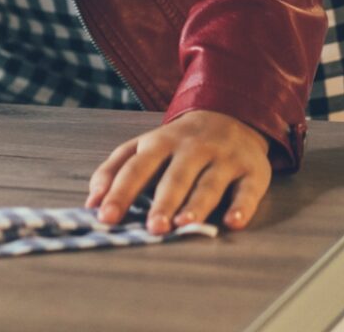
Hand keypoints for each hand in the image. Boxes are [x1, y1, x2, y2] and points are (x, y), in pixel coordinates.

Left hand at [88, 110, 272, 233]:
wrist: (230, 115)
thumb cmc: (178, 142)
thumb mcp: (143, 146)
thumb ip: (114, 170)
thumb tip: (91, 203)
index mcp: (159, 142)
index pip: (136, 168)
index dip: (120, 193)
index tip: (105, 217)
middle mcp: (192, 149)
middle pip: (175, 177)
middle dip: (163, 202)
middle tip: (152, 228)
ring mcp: (223, 159)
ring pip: (209, 184)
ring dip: (197, 205)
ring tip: (184, 225)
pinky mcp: (252, 171)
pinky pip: (247, 191)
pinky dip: (241, 207)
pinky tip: (233, 223)